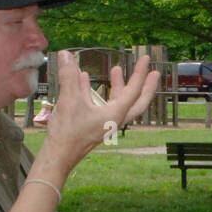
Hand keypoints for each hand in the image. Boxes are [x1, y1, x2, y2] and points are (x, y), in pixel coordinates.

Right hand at [35, 52, 159, 175]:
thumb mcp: (69, 101)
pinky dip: (95, 91)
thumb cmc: (67, 134)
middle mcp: (114, 120)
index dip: (140, 73)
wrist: (58, 157)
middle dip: (145, 87)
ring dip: (118, 86)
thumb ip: (69, 76)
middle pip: (136, 102)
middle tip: (153, 72)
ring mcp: (104, 123)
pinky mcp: (93, 125)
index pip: (133, 91)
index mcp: (115, 115)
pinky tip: (84, 78)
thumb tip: (65, 54)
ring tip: (116, 69)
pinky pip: (98, 105)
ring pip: (117, 102)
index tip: (145, 59)